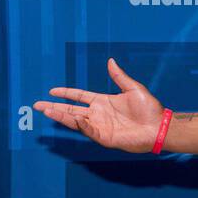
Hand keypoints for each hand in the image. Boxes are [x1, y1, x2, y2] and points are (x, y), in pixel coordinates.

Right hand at [34, 58, 165, 153]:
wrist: (159, 126)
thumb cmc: (150, 109)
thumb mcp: (133, 88)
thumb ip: (119, 76)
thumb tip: (111, 61)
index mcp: (103, 101)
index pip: (79, 96)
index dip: (66, 93)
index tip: (52, 91)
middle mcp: (99, 114)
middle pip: (72, 109)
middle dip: (55, 107)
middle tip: (38, 105)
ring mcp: (100, 126)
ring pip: (75, 120)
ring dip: (60, 116)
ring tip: (46, 111)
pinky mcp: (105, 137)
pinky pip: (88, 130)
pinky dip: (80, 124)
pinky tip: (73, 118)